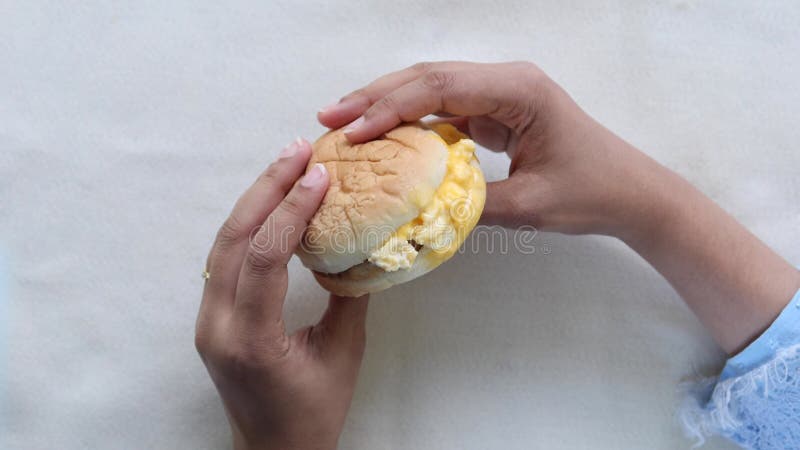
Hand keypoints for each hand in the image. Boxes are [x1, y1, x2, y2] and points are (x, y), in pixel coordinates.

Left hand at [195, 138, 368, 449]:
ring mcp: (207, 320)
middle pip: (233, 239)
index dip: (292, 209)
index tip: (320, 176)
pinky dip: (250, 224)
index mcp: (250, 339)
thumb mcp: (343, 353)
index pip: (264, 257)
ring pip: (223, 244)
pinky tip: (272, 203)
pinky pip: (226, 258)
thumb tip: (360, 240)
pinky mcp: (212, 316)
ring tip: (286, 165)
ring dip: (255, 200)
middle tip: (299, 151)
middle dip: (266, 188)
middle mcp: (217, 326)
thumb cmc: (313, 413)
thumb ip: (348, 294)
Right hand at [318, 61, 799, 353]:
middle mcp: (506, 80)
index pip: (439, 88)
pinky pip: (443, 106)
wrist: (631, 192)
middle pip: (427, 77)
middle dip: (375, 96)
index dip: (390, 107)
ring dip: (386, 102)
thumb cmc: (591, 193)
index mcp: (518, 91)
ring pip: (431, 86)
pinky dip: (409, 118)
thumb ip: (471, 202)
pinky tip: (381, 132)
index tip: (353, 131)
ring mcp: (501, 92)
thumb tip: (414, 207)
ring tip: (342, 120)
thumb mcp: (530, 205)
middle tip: (328, 116)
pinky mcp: (497, 110)